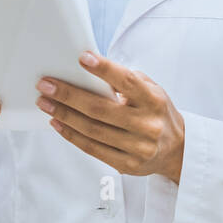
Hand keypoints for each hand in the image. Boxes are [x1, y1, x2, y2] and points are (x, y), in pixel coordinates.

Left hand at [35, 51, 185, 183]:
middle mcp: (147, 124)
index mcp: (154, 100)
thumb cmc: (157, 112)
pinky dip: (71, 135)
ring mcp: (138, 147)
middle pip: (100, 109)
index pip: (127, 82)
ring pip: (92, 130)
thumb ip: (126, 81)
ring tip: (45, 102)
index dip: (104, 69)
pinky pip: (92, 149)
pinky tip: (57, 123)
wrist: (177, 149)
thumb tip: (88, 71)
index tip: (82, 58)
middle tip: (45, 84)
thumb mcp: (151, 90)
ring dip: (64, 115)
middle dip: (69, 95)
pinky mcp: (127, 164)